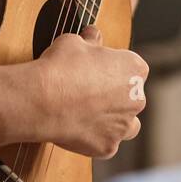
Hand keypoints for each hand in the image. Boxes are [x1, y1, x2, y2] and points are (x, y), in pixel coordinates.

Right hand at [35, 24, 147, 157]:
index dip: (113, 67)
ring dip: (113, 120)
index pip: (132, 67)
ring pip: (126, 124)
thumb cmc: (60, 66)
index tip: (96, 69)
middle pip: (131, 97)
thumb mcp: (75, 41)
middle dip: (114, 95)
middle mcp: (137, 98)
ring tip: (90, 114)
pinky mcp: (108, 146)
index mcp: (135, 68)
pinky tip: (78, 129)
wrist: (43, 99)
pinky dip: (96, 138)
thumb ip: (90, 40)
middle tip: (88, 92)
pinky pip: (106, 143)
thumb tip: (93, 35)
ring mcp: (123, 126)